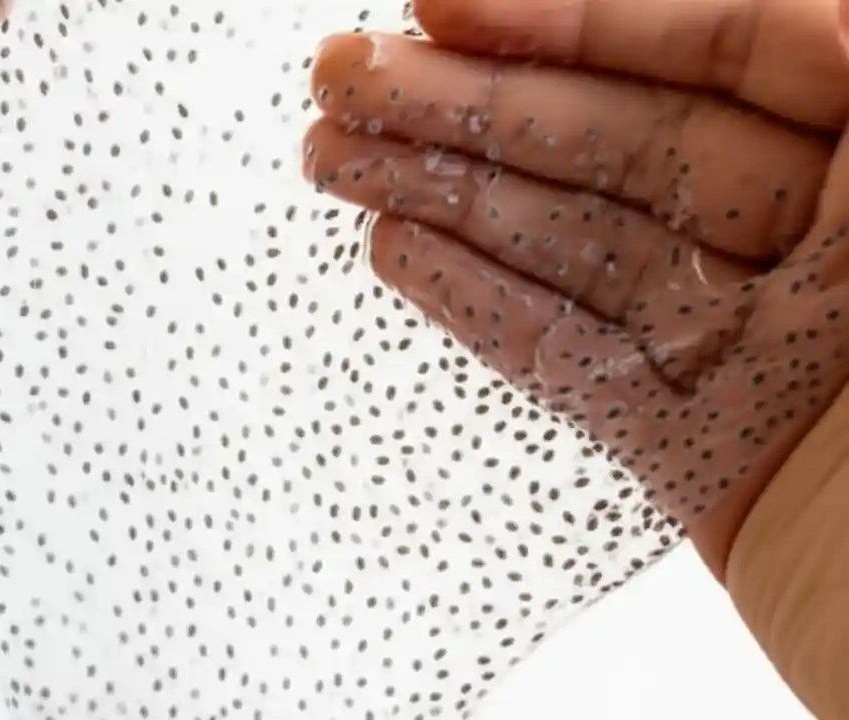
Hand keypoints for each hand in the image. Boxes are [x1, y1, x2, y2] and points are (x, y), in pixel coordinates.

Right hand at [304, 0, 848, 714]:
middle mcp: (836, 256)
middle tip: (347, 78)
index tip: (448, 5)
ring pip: (581, 253)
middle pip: (626, 148)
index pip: (732, 51)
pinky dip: (484, 309)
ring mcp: (765, 357)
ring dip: (449, 198)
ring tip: (336, 157)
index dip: (584, 18)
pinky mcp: (709, 460)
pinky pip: (580, 367)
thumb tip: (797, 18)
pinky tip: (402, 252)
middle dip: (476, 107)